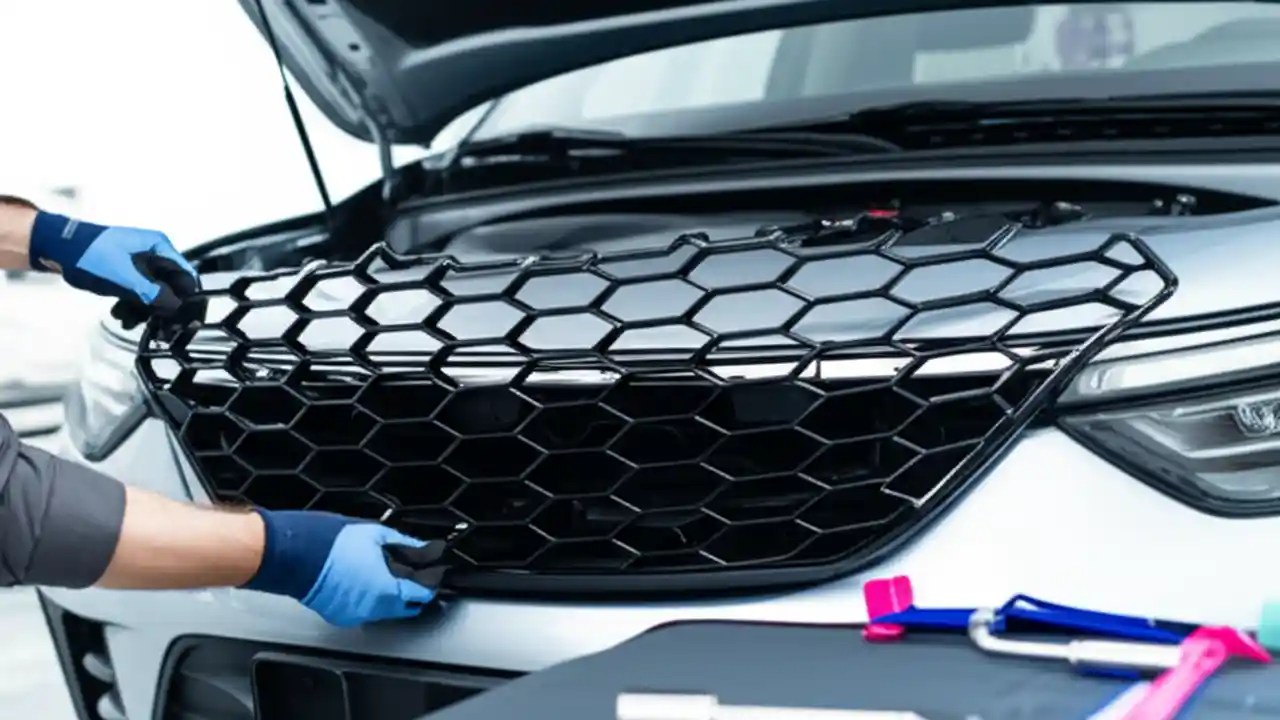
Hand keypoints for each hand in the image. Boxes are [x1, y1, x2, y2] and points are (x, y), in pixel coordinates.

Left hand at [27, 212, 200, 329]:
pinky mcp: (128, 275)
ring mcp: (140, 266)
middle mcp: (154, 255)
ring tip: (128, 320)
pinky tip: (120, 315)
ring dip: (143, 310)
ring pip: (154, 294)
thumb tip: (176, 307)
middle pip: (171, 287)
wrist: (59, 247)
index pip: (185, 275)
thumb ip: (152, 292)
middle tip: (158, 329)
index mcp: (159, 247)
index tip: (182, 320)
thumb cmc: (93, 255)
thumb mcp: (124, 276)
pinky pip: (138, 294)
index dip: (187, 298)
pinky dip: (132, 306)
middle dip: (162, 308)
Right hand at [242, 510, 437, 626]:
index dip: (429, 584)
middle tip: (412, 578)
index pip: (420, 595)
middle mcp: (373, 609)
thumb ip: (404, 544)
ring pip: (383, 612)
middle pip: (404, 607)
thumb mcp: (377, 535)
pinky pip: (362, 612)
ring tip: (385, 576)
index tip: (432, 577)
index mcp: (387, 590)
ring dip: (389, 599)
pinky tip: (363, 584)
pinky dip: (367, 602)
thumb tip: (422, 546)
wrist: (298, 553)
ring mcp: (354, 615)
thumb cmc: (334, 543)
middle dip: (411, 594)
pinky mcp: (339, 616)